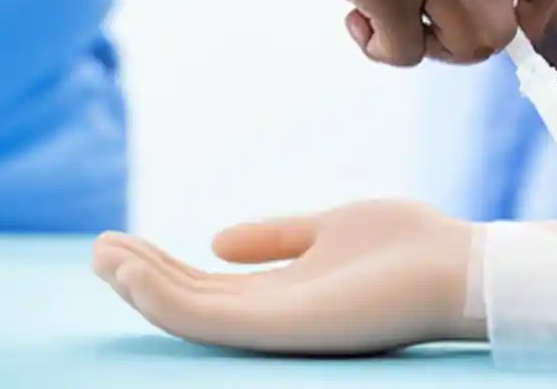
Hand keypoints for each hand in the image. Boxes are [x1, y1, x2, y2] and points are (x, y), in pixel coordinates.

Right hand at [92, 201, 471, 354]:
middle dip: (141, 276)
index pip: (208, 285)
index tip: (120, 240)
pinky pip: (209, 318)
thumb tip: (215, 239)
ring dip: (141, 286)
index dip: (162, 265)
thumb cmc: (409, 249)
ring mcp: (277, 324)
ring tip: (103, 254)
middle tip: (97, 247)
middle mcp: (274, 314)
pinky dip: (164, 297)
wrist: (460, 267)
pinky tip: (133, 270)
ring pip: (189, 314)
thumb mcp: (329, 229)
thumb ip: (276, 237)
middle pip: (191, 299)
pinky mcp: (283, 327)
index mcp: (283, 292)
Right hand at [230, 0, 556, 65]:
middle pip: (504, 31)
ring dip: (422, 48)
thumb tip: (473, 11)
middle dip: (457, 43)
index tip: (483, 33)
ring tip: (381, 18)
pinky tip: (350, 14)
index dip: (525, 25)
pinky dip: (378, 48)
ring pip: (470, 47)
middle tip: (412, 24)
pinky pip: (407, 53)